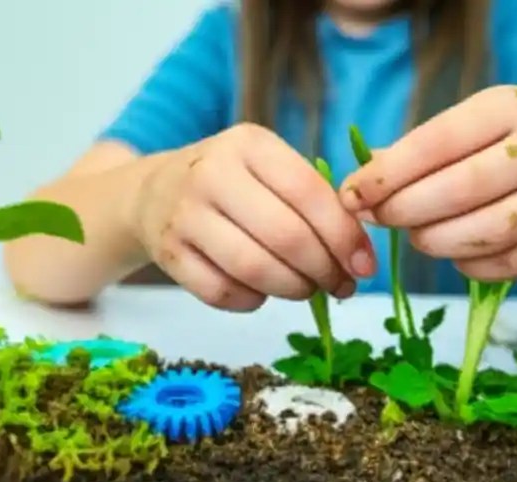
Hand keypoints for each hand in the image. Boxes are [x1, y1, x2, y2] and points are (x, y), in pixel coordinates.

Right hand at [134, 123, 374, 311]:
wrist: (153, 193)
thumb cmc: (230, 183)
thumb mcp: (267, 167)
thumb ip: (314, 197)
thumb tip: (358, 255)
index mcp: (248, 145)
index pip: (309, 194)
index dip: (344, 236)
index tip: (364, 266)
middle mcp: (212, 175)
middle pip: (285, 236)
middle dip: (323, 269)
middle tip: (337, 284)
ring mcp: (184, 215)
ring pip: (253, 269)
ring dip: (291, 289)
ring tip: (304, 290)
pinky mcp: (167, 254)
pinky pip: (220, 292)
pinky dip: (250, 301)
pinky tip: (260, 293)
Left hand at [340, 85, 516, 281]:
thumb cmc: (504, 141)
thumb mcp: (470, 126)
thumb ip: (416, 152)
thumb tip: (355, 185)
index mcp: (507, 107)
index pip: (437, 141)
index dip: (386, 174)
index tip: (351, 195)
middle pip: (460, 188)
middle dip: (404, 210)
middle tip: (378, 219)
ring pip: (488, 228)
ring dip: (436, 240)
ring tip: (417, 236)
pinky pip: (510, 261)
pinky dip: (472, 265)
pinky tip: (455, 254)